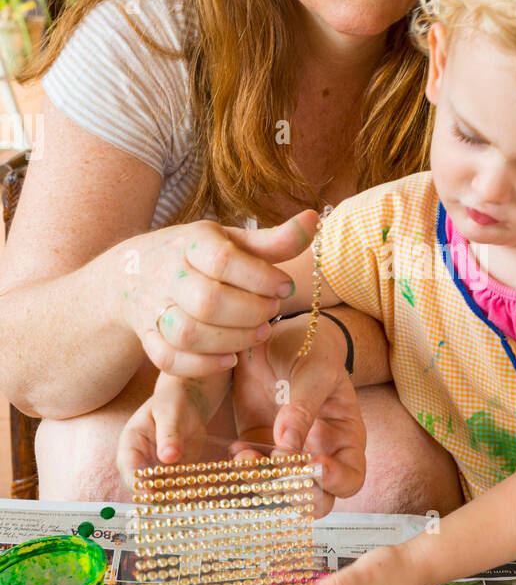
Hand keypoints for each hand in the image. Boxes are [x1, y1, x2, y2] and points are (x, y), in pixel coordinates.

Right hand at [116, 369, 231, 489]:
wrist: (188, 402)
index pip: (129, 468)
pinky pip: (179, 486)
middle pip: (143, 485)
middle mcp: (141, 461)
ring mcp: (157, 468)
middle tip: (175, 498)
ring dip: (174, 496)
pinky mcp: (174, 472)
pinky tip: (200, 491)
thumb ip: (169, 434)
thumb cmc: (173, 403)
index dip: (138, 483)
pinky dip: (188, 490)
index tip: (151, 493)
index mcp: (131, 444)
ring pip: (161, 489)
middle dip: (157, 494)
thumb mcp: (170, 414)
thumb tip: (168, 457)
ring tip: (190, 497)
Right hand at [118, 208, 319, 376]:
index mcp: (191, 243)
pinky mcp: (147, 336)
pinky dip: (201, 365)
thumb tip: (313, 219)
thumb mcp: (232, 240)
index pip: (224, 260)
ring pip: (188, 333)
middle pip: (208, 302)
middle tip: (272, 311)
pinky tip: (230, 360)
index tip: (285, 286)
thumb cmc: (197, 255)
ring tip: (258, 334)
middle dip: (250, 312)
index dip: (261, 278)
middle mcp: (168, 275)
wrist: (133, 271)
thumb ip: (273, 240)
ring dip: (231, 340)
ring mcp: (153, 308)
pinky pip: (168, 359)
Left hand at [230, 314, 364, 517]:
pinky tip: (237, 449)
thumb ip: (304, 407)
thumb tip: (287, 446)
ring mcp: (286, 454)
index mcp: (345, 437)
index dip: (336, 481)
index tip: (313, 464)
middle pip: (318, 499)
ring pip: (280, 492)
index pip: (351, 477)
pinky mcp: (256, 447)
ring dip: (262, 484)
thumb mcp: (315, 371)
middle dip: (297, 494)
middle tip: (277, 470)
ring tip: (245, 458)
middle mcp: (319, 453)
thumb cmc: (310, 349)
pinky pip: (250, 472)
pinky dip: (242, 468)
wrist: (277, 335)